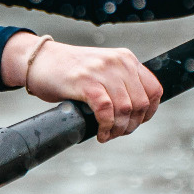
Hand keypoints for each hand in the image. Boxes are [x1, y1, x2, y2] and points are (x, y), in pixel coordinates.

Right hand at [2, 32, 163, 141]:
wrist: (39, 60)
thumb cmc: (69, 70)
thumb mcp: (102, 70)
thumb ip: (120, 83)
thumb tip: (136, 113)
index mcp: (126, 59)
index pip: (154, 89)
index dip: (150, 113)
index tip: (135, 123)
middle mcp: (118, 62)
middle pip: (141, 103)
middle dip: (132, 125)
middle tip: (117, 133)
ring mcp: (101, 71)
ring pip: (125, 109)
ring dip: (118, 129)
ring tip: (107, 134)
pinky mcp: (85, 81)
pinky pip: (106, 110)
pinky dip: (105, 127)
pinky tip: (99, 134)